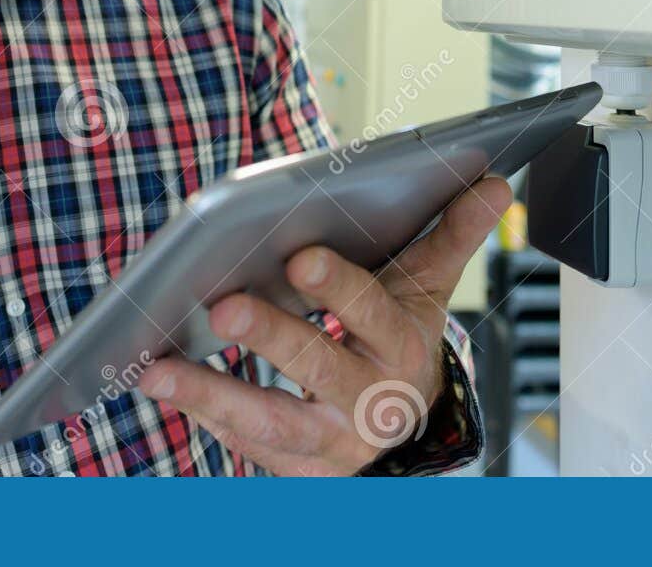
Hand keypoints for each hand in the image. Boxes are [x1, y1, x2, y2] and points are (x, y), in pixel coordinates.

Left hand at [138, 173, 512, 474]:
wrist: (404, 418)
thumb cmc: (397, 332)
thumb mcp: (427, 286)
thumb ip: (454, 234)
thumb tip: (495, 181)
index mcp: (403, 345)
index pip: (372, 311)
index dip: (337, 288)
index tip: (299, 257)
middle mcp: (373, 399)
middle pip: (319, 366)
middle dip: (271, 336)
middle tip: (221, 305)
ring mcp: (334, 441)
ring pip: (272, 422)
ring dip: (212, 395)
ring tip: (156, 370)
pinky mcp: (300, 469)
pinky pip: (247, 448)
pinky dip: (205, 418)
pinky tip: (159, 384)